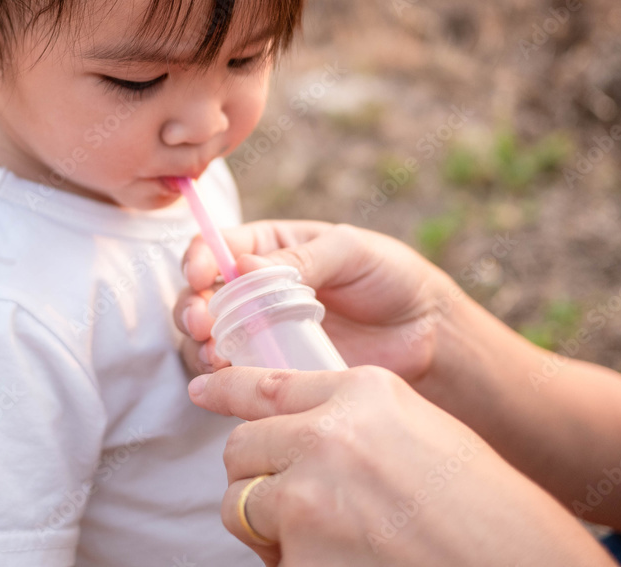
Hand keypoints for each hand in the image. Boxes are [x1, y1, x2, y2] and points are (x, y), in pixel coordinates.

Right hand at [174, 221, 460, 382]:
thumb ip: (298, 260)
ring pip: (208, 336)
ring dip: (199, 343)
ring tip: (214, 350)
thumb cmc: (392, 278)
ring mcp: (260, 332)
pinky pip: (233, 372)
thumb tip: (241, 265)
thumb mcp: (349, 251)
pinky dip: (222, 373)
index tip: (201, 275)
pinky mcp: (272, 370)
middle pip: (201, 294)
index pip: (216, 246)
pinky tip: (228, 373)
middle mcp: (255, 289)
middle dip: (192, 305)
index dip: (200, 259)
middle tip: (202, 320)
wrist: (428, 335)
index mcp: (270, 247)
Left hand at [188, 366, 618, 566]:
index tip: (203, 390)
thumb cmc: (486, 510)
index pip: (270, 384)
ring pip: (239, 505)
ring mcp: (311, 498)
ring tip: (326, 544)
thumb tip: (297, 429)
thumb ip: (355, 421)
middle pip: (241, 449)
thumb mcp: (420, 434)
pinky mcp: (302, 558)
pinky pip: (270, 561)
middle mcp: (330, 435)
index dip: (229, 390)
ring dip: (267, 528)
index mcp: (365, 394)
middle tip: (294, 505)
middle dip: (255, 478)